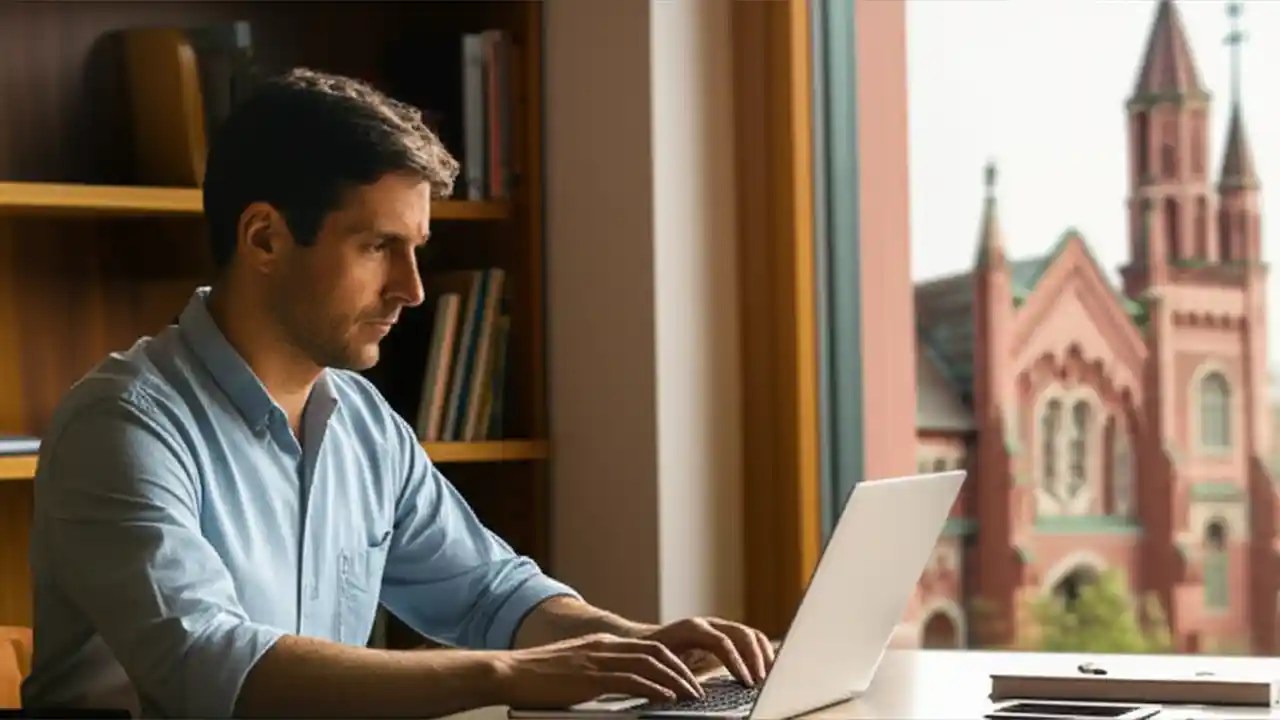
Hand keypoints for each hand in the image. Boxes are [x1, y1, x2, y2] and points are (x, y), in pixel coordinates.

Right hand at [495, 632, 705, 708]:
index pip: (649, 648)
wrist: (509, 672)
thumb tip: (620, 689)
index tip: (688, 680)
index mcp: (602, 643)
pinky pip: (631, 681)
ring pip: (650, 665)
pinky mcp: (590, 677)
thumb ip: (598, 674)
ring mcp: (598, 660)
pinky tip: (667, 699)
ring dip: (675, 681)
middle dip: (682, 671)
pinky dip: (653, 689)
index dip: (673, 663)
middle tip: (698, 691)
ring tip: (691, 697)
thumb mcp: (574, 670)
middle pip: (657, 653)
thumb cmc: (536, 678)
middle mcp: (605, 646)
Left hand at [641, 617, 775, 686]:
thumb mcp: (661, 663)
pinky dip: (763, 653)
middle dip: (755, 659)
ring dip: (763, 656)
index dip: (737, 662)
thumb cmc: (653, 654)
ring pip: (750, 635)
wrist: (648, 640)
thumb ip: (676, 674)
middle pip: (742, 634)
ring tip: (771, 678)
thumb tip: (688, 692)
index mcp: (693, 629)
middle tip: (763, 683)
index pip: (722, 642)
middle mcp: (709, 624)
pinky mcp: (728, 636)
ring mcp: (720, 627)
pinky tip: (768, 671)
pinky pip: (751, 640)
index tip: (746, 683)